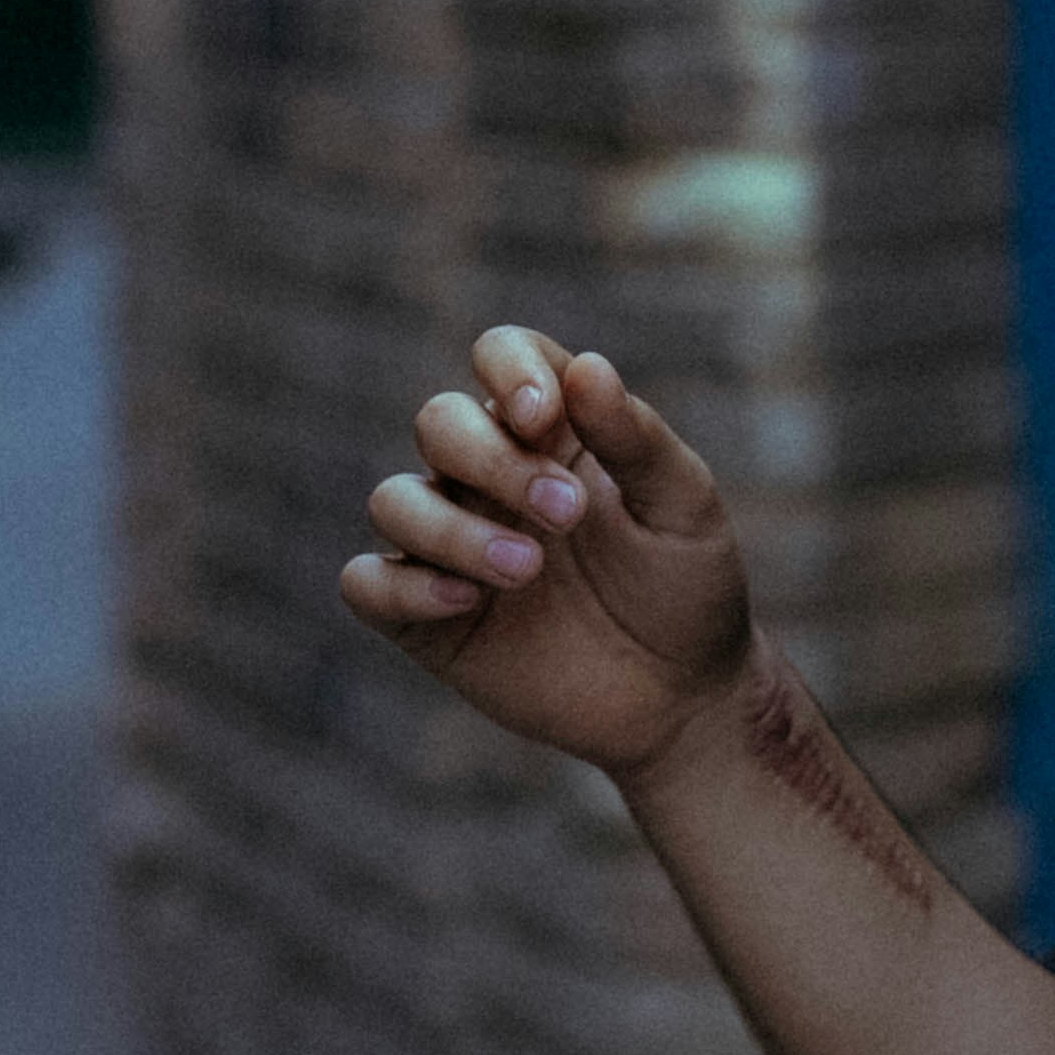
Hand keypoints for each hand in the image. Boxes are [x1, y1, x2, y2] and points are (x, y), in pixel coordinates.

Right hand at [337, 330, 752, 780]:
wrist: (682, 699)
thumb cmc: (688, 587)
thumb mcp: (683, 506)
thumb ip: (634, 437)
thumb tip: (586, 366)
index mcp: (553, 431)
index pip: (501, 355)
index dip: (507, 369)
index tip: (542, 414)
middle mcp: (490, 477)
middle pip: (438, 421)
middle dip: (493, 460)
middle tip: (567, 514)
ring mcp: (453, 546)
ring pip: (393, 500)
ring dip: (451, 529)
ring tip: (528, 571)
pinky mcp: (429, 619)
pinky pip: (366, 585)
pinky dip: (401, 587)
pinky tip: (467, 602)